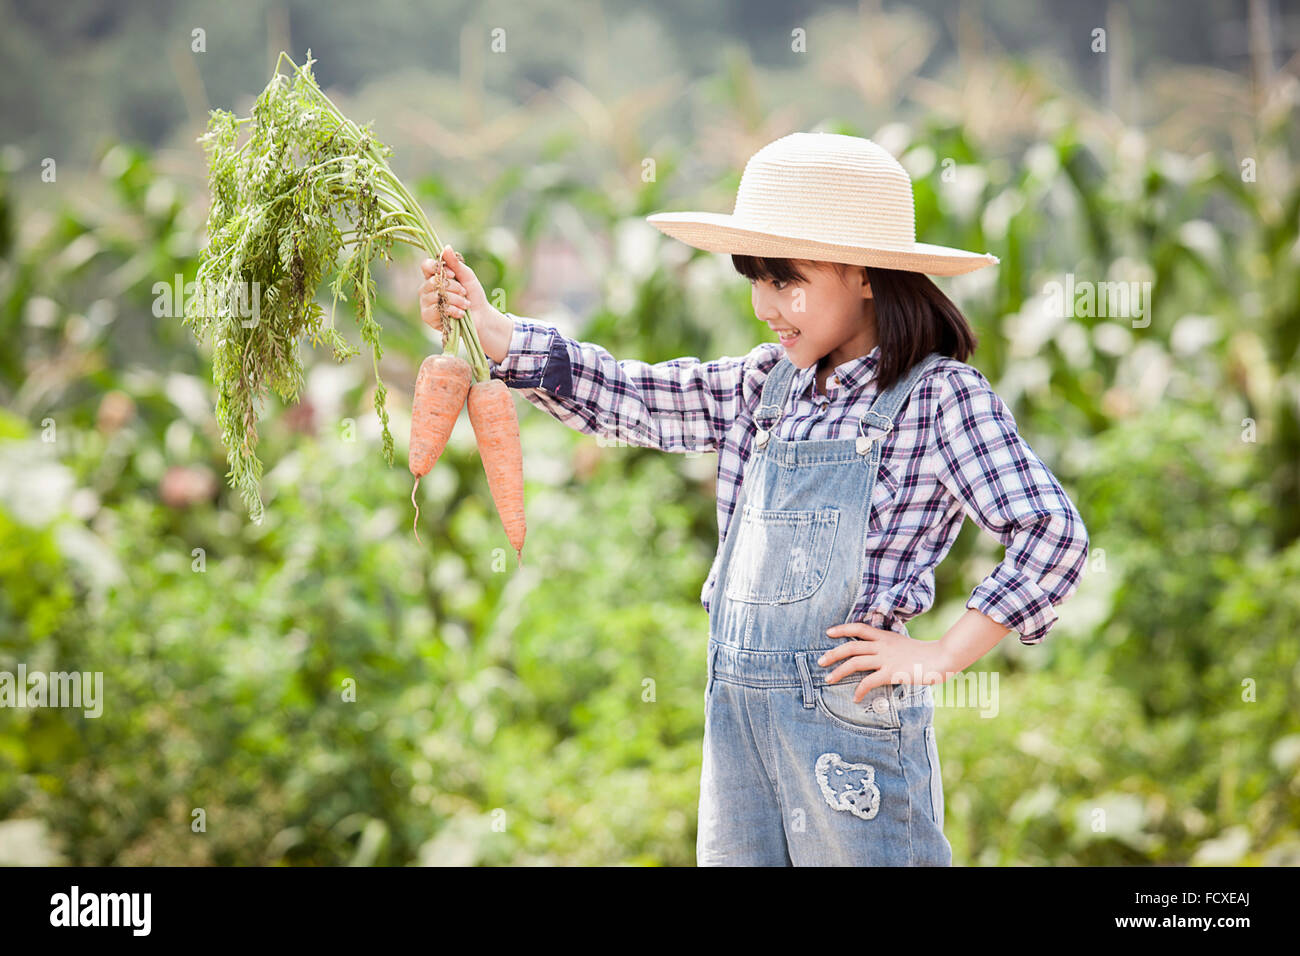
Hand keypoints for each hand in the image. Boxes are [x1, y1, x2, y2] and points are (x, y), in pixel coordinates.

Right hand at [419, 245, 508, 353]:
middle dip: (453, 287)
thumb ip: (456, 263)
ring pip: (436, 296)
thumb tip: (446, 247)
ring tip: (465, 304)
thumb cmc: (473, 295)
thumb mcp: (467, 276)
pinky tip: (461, 313)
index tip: (452, 274)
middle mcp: (427, 288)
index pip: (425, 265)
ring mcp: (425, 302)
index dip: (437, 268)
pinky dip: (453, 310)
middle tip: (464, 292)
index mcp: (434, 276)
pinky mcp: (427, 316)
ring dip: (456, 299)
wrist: (481, 317)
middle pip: (433, 281)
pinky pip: (437, 309)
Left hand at [818, 621, 952, 701]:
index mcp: (885, 636)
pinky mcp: (891, 673)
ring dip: (839, 672)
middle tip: (820, 662)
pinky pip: (869, 682)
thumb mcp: (904, 644)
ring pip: (855, 662)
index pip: (859, 628)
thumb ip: (890, 647)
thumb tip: (880, 655)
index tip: (829, 632)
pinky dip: (859, 690)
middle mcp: (882, 645)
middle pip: (851, 646)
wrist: (941, 657)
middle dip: (833, 654)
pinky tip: (855, 698)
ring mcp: (886, 659)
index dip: (842, 629)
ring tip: (828, 680)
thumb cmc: (926, 653)